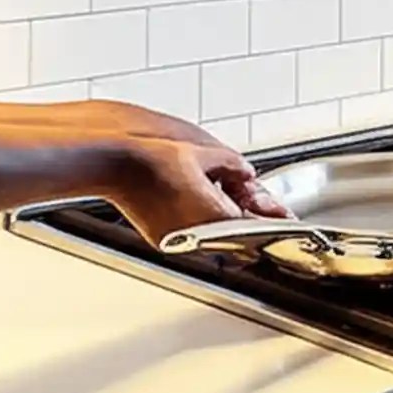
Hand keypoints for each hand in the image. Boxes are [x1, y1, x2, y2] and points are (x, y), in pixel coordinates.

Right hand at [88, 103, 291, 245]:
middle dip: (249, 213)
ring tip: (226, 188)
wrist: (105, 157)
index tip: (286, 218)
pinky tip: (201, 194)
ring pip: (215, 232)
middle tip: (260, 200)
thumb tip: (245, 172)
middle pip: (237, 232)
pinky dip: (202, 216)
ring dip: (225, 214)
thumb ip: (233, 166)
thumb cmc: (148, 154)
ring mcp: (177, 239)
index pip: (256, 226)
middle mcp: (196, 235)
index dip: (273, 218)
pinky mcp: (161, 237)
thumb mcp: (205, 152)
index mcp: (213, 217)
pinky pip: (194, 231)